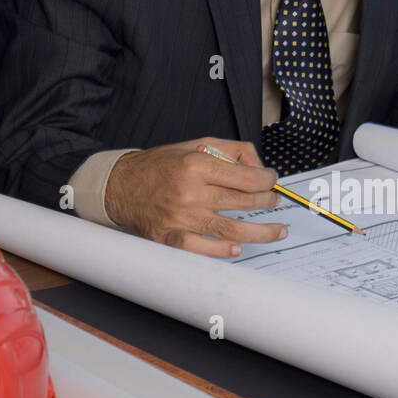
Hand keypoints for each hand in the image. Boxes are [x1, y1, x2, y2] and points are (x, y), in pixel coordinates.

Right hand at [104, 136, 286, 255]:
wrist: (119, 186)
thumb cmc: (158, 165)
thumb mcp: (193, 146)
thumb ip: (228, 150)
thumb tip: (257, 164)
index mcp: (196, 166)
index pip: (247, 177)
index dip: (268, 180)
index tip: (272, 180)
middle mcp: (190, 193)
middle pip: (245, 202)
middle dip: (268, 201)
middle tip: (274, 200)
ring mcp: (181, 218)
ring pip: (233, 230)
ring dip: (262, 232)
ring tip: (278, 231)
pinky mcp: (171, 237)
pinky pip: (204, 249)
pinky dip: (224, 251)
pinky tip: (238, 248)